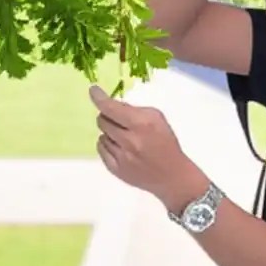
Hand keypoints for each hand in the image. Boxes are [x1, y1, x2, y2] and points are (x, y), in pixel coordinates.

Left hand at [89, 86, 205, 209]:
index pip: (111, 108)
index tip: (93, 90)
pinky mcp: (116, 169)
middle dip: (108, 116)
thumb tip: (114, 106)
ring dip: (110, 132)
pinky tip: (119, 146)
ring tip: (124, 137)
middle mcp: (129, 140)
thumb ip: (135, 110)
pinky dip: (107, 144)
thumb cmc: (166, 142)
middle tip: (119, 119)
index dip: (99, 97)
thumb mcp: (157, 118)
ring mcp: (121, 157)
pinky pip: (101, 149)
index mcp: (141, 124)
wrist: (171, 175)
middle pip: (103, 121)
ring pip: (102, 135)